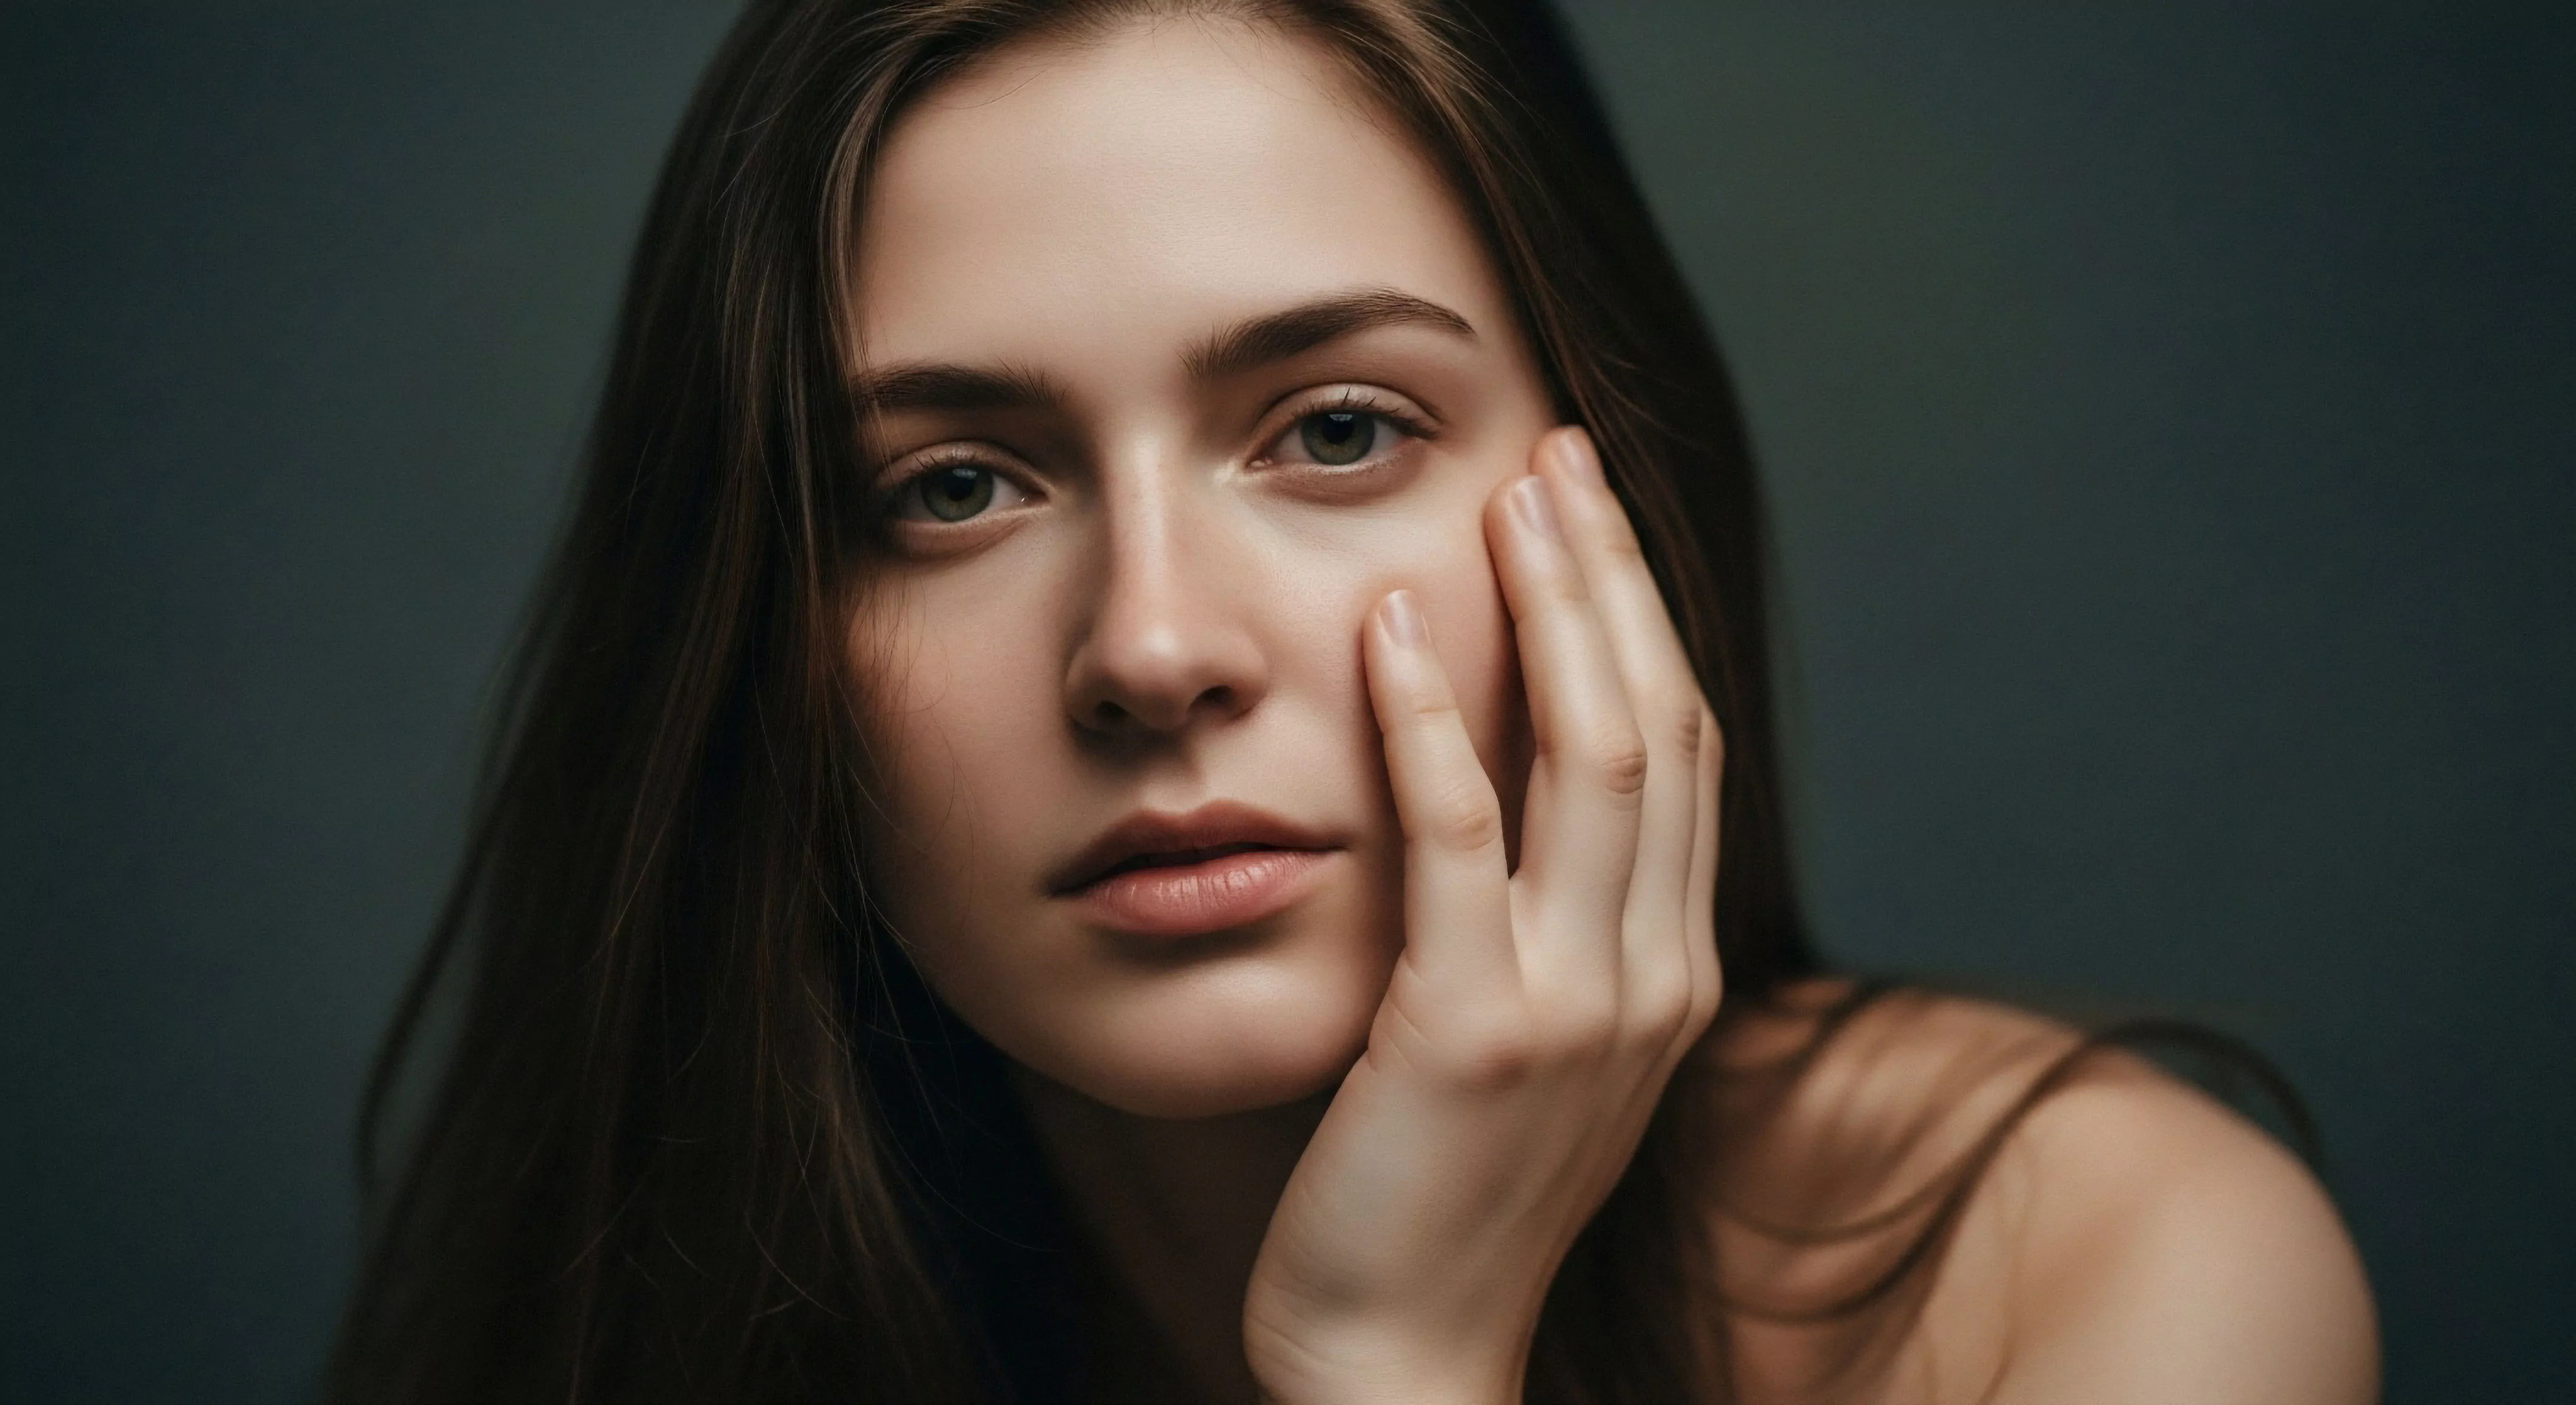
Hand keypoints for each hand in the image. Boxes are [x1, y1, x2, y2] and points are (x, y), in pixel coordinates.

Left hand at [1241, 427, 1724, 1404]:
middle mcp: (1655, 974)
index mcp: (1673, 967)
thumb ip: (1555, 922)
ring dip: (1552, 609)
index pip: (1680, 746)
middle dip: (1610, 575)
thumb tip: (1524, 795)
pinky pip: (1464, 841)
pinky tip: (1396, 627)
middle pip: (1655, 722)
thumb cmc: (1446, 1188)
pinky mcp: (1476, 1030)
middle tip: (1556, 453)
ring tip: (1506, 495)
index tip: (1586, 505)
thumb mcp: (1532, 1039)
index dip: (1639, 613)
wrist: (1404, 1354)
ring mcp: (1579, 1005)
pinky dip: (1432, 721)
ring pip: (1595, 755)